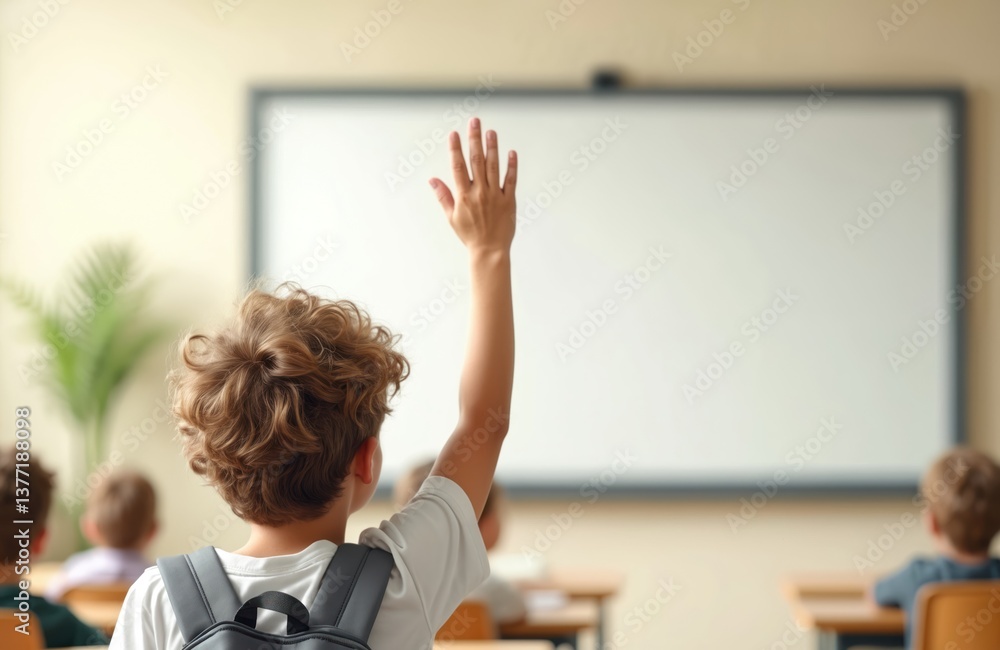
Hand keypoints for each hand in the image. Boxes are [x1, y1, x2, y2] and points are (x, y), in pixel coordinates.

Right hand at [429, 118, 516, 253]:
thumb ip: (443, 196)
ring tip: (491, 132)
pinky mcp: (508, 200)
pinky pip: (511, 180)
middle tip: (475, 122)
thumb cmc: (469, 235)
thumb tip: (432, 179)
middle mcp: (479, 192)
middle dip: (474, 139)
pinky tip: (511, 152)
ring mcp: (495, 195)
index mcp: (463, 196)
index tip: (454, 133)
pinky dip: (512, 166)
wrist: (490, 251)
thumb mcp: (451, 217)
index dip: (455, 149)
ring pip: (493, 167)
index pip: (458, 167)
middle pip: (476, 161)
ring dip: (492, 147)